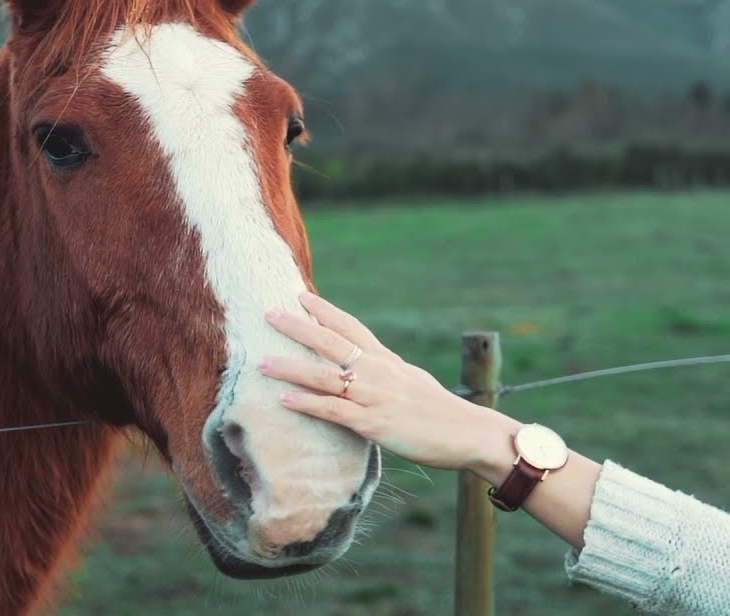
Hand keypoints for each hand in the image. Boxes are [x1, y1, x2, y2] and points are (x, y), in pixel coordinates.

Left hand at [261, 292, 519, 477]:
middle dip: (297, 328)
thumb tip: (368, 365)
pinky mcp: (372, 423)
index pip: (351, 327)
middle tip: (268, 313)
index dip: (325, 310)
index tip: (300, 296)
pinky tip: (284, 400)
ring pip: (324, 376)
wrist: (468, 433)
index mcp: (386, 360)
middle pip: (330, 343)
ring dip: (290, 368)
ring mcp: (373, 396)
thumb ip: (387, 371)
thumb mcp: (411, 381)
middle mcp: (377, 371)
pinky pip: (332, 411)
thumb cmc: (441, 412)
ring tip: (261, 362)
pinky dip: (307, 404)